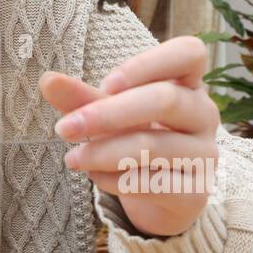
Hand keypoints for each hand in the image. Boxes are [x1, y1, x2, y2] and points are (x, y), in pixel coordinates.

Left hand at [39, 36, 218, 237]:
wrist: (160, 199)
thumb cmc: (136, 141)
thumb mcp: (108, 115)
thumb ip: (82, 98)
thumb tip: (47, 80)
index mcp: (188, 83)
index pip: (189, 53)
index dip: (148, 64)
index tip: (106, 84)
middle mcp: (204, 114)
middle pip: (166, 99)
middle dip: (108, 114)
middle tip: (64, 128)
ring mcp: (205, 154)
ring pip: (154, 147)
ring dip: (103, 153)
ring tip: (72, 158)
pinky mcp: (196, 193)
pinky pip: (153, 184)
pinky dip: (115, 180)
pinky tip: (96, 177)